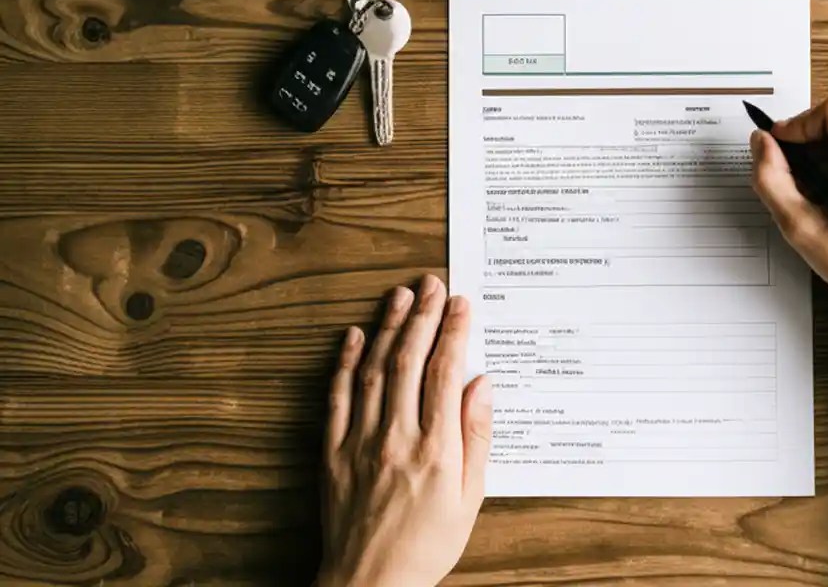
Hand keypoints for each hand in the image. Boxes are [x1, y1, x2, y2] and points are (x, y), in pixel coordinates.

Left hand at [317, 275, 491, 586]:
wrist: (370, 584)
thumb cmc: (426, 547)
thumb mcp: (470, 498)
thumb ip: (476, 437)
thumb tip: (481, 385)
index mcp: (436, 450)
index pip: (444, 373)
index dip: (454, 332)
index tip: (463, 304)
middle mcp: (396, 437)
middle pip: (408, 360)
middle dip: (424, 316)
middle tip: (433, 285)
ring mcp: (360, 442)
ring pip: (373, 370)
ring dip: (387, 327)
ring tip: (401, 296)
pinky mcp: (332, 452)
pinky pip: (337, 397)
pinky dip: (344, 363)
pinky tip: (353, 336)